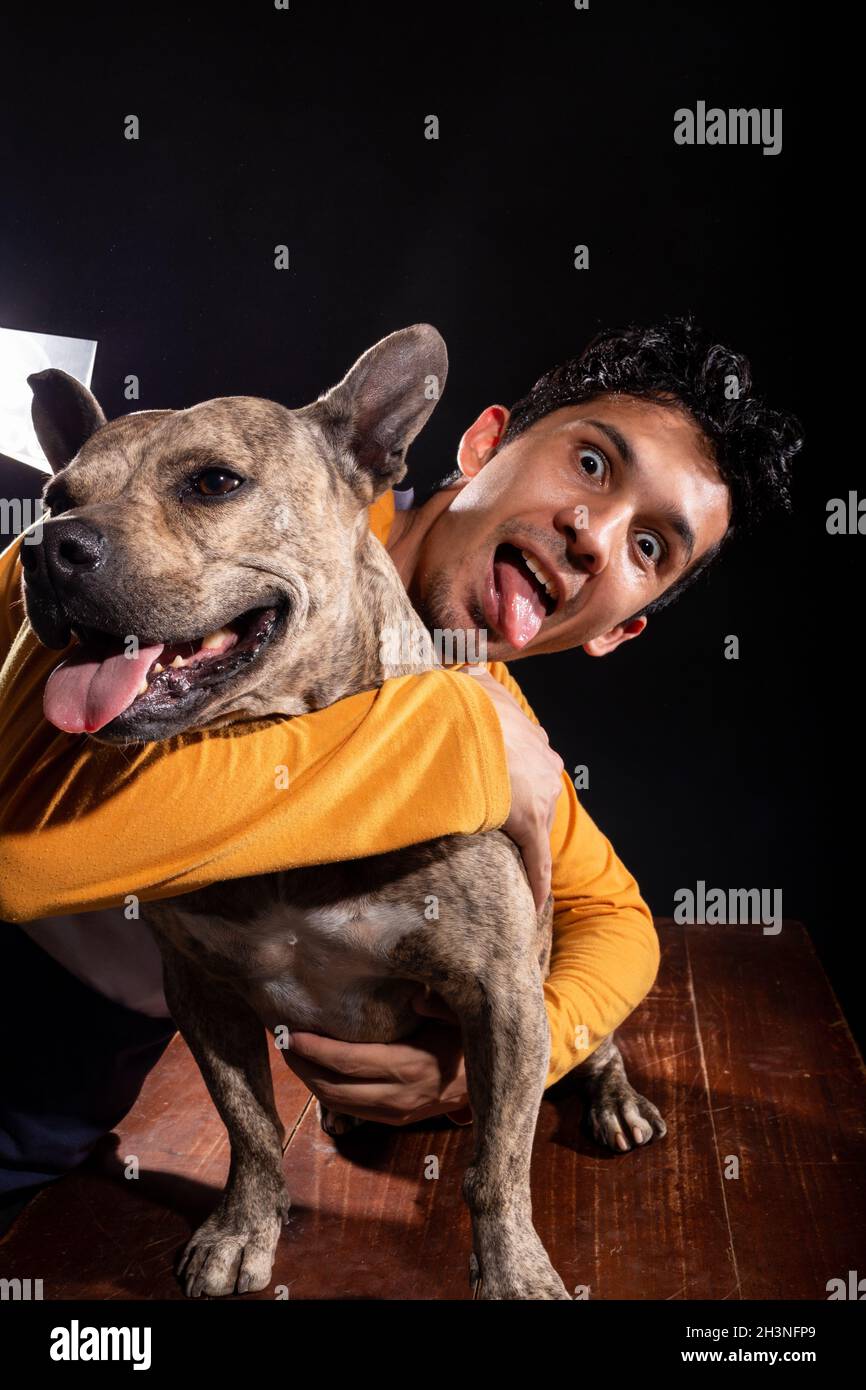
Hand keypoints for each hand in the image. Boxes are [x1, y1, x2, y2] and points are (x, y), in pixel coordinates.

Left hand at [283, 990, 469, 1125]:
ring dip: (309, 1081)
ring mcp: (395, 1114)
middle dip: (301, 1065)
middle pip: (333, 1087)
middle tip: (281, 1041)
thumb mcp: (461, 1016)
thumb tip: (416, 995)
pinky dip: (327, 1093)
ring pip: (337, 1103)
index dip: (314, 1049)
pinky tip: (317, 1072)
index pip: (348, 1062)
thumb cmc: (472, 1043)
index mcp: (409, 1067)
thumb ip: (440, 1005)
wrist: (491, 1085)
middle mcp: (397, 1096)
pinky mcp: (395, 1121)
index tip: (289, 1033)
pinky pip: (351, 1111)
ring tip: (293, 1055)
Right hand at [461, 665, 563, 909]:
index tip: (500, 780)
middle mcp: (546, 764)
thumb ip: (475, 674)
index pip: (531, 759)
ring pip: (537, 824)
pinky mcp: (531, 824)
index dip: (514, 772)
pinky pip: (536, 860)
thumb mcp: (473, 680)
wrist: (465, 725)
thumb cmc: (465, 703)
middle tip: (493, 814)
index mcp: (533, 735)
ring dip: (522, 837)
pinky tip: (536, 904)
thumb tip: (466, 658)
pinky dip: (536, 882)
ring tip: (502, 852)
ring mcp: (542, 796)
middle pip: (539, 792)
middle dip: (520, 803)